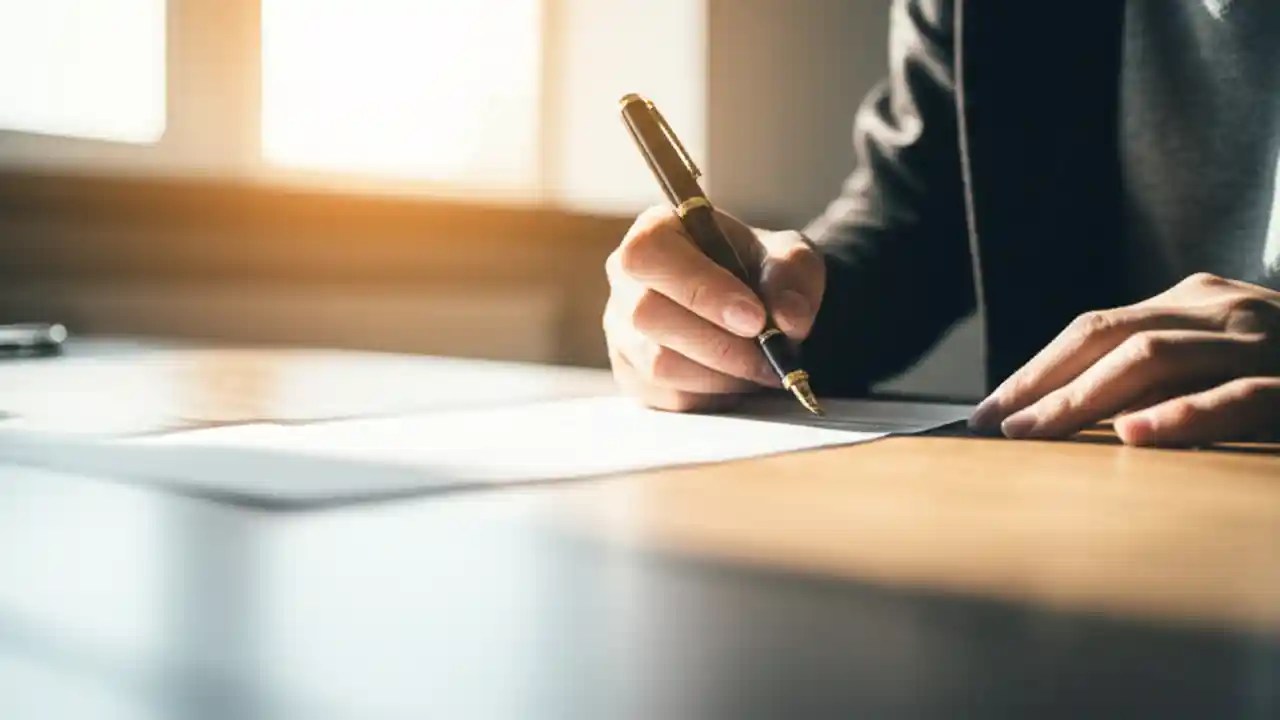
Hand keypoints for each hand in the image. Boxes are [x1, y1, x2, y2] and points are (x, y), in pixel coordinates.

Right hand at [604, 206, 824, 411]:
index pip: (652, 255)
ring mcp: (621, 329)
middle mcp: (625, 279)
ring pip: (658, 363)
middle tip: (769, 356)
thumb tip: (789, 319)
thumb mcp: (790, 259)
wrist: (755, 306)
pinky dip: (711, 394)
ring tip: (760, 367)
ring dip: (720, 374)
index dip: (700, 288)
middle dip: (719, 343)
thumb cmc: (761, 271)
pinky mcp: (631, 372)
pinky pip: (665, 395)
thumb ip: (793, 278)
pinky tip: (737, 379)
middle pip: (649, 315)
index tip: (754, 319)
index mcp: (656, 232)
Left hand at [969, 273, 1279, 445]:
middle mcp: (1224, 311)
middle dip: (1041, 384)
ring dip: (1084, 399)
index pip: (1093, 329)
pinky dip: (1182, 417)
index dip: (1033, 370)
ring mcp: (1265, 343)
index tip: (985, 413)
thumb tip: (1056, 415)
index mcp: (1195, 302)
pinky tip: (1134, 436)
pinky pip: (1237, 397)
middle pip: (1109, 338)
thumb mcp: (1216, 361)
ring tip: (1034, 432)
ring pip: (1156, 359)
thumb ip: (1155, 375)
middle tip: (991, 426)